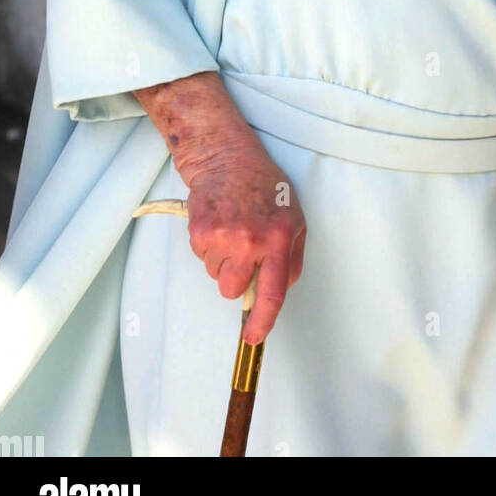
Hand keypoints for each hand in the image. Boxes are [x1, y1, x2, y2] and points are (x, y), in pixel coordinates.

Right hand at [185, 135, 306, 344]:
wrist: (228, 157)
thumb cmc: (265, 187)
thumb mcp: (295, 219)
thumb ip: (292, 258)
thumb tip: (280, 291)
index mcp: (279, 239)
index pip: (272, 293)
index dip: (262, 322)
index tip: (254, 337)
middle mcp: (250, 241)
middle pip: (233, 290)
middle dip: (236, 278)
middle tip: (242, 251)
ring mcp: (223, 237)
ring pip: (215, 275)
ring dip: (221, 260)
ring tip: (232, 229)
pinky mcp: (200, 231)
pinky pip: (201, 257)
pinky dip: (208, 246)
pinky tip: (219, 223)